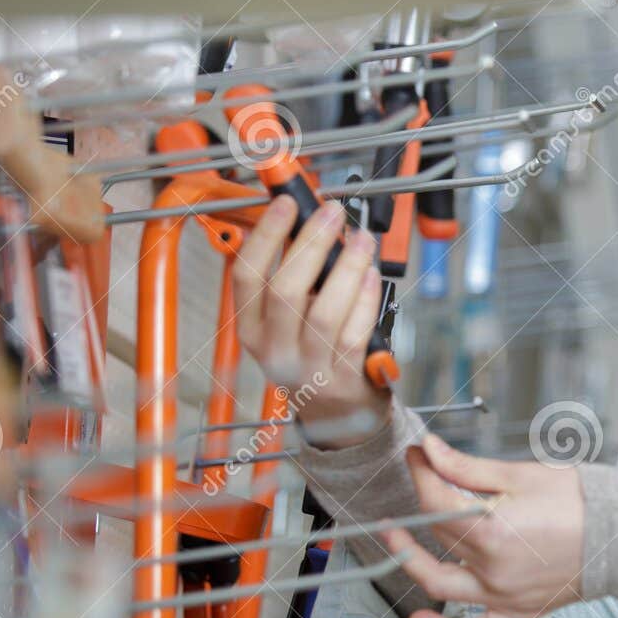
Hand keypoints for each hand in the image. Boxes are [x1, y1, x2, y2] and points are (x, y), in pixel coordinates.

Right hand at [231, 194, 389, 446]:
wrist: (337, 413)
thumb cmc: (313, 353)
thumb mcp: (287, 321)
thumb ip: (294, 277)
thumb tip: (313, 220)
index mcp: (252, 329)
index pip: (246, 277)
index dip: (265, 236)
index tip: (286, 204)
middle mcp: (274, 350)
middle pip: (286, 289)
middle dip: (311, 243)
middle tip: (332, 213)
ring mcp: (309, 367)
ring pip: (325, 310)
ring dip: (346, 266)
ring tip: (361, 239)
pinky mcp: (344, 376)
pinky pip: (356, 330)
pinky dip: (365, 297)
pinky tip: (371, 274)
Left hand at [384, 433, 584, 617]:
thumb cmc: (582, 501)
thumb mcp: (522, 475)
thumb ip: (468, 468)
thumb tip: (429, 450)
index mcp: (492, 531)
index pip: (436, 502)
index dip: (421, 472)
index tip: (419, 453)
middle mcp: (491, 570)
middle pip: (439, 535)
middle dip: (423, 501)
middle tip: (419, 476)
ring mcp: (503, 596)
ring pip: (441, 585)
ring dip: (411, 563)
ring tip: (395, 540)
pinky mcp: (517, 612)